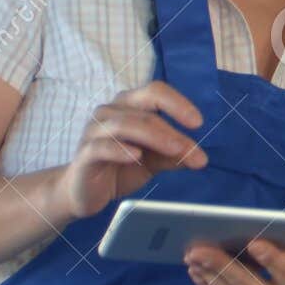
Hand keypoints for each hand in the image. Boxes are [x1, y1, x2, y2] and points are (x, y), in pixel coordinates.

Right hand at [50, 83, 206, 222]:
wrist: (84, 192)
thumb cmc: (120, 167)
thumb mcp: (153, 161)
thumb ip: (173, 155)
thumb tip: (199, 157)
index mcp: (129, 105)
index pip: (155, 92)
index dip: (177, 103)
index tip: (197, 122)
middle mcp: (110, 111)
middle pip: (144, 111)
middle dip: (172, 130)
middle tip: (192, 149)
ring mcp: (94, 131)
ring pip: (125, 125)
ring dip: (155, 138)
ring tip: (175, 151)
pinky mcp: (85, 154)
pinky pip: (102, 146)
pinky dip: (120, 149)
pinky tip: (137, 156)